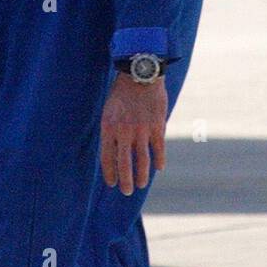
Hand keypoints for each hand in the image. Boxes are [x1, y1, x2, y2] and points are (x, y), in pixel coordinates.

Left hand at [100, 74, 167, 195]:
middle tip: (126, 191)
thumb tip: (114, 153)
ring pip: (143, 161)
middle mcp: (125, 131)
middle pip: (124, 164)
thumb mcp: (109, 111)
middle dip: (125, 181)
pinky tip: (158, 168)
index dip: (110, 173)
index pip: (107, 158)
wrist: (140, 75)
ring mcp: (142, 130)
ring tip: (140, 185)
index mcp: (109, 127)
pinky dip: (159, 161)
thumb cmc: (122, 94)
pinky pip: (159, 149)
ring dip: (141, 176)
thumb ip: (111, 131)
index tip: (112, 183)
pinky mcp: (158, 126)